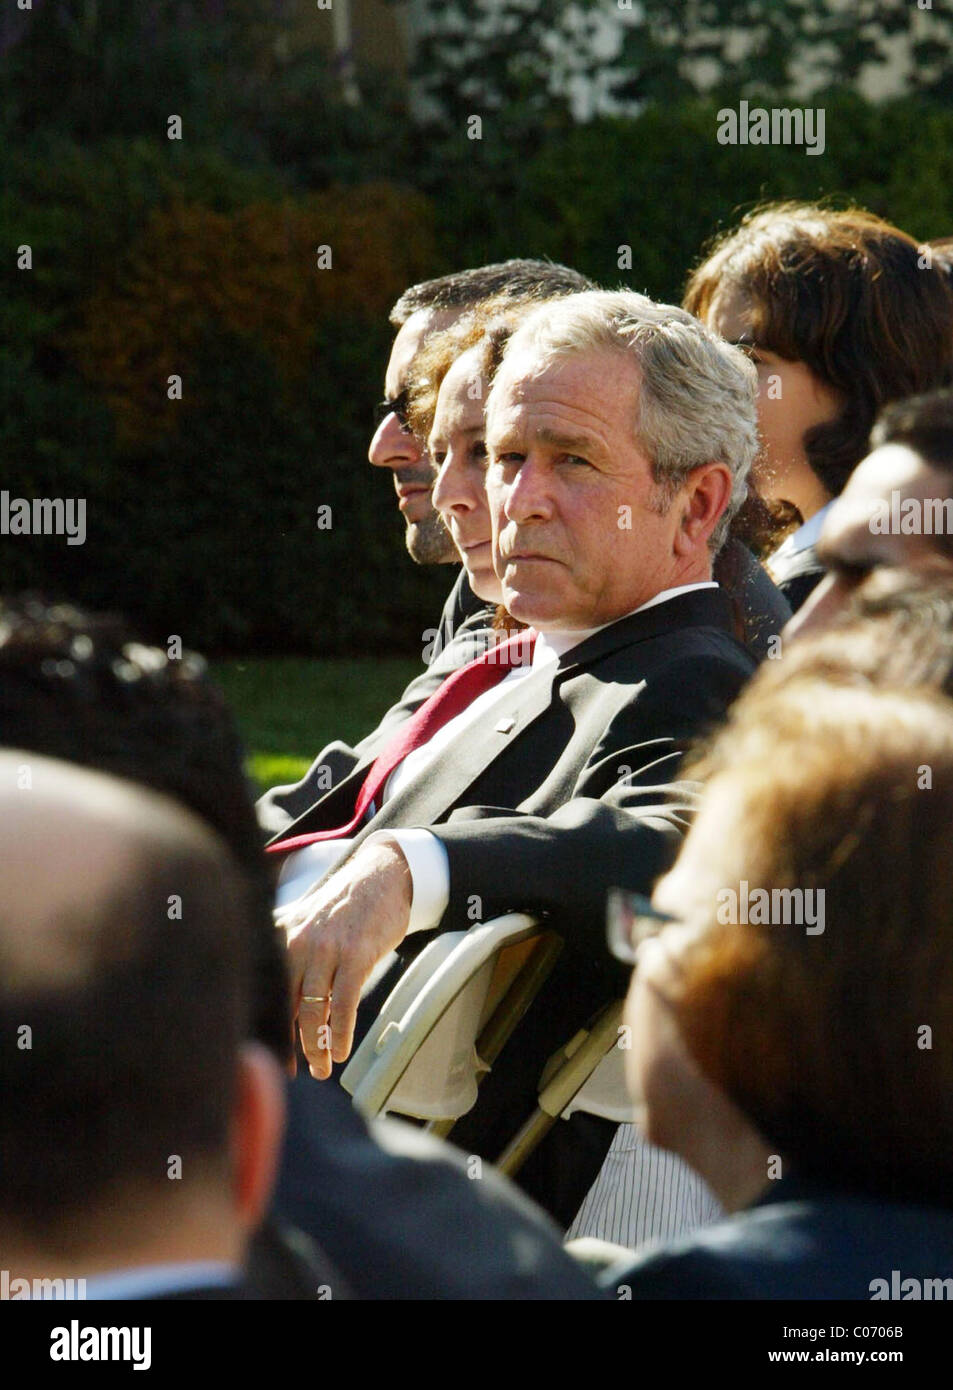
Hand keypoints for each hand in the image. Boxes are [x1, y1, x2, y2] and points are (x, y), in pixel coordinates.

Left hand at [275, 839, 411, 1078]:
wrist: (381, 876)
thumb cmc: (345, 906)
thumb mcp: (306, 922)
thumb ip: (289, 952)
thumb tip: (278, 997)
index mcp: (281, 937)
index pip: (266, 990)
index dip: (266, 1026)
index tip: (267, 1052)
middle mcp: (297, 943)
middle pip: (285, 1006)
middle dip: (287, 1044)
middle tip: (292, 1071)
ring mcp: (326, 949)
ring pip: (314, 1010)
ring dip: (316, 1046)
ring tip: (322, 1068)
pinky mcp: (355, 955)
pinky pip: (344, 1003)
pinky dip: (342, 1032)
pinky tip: (342, 1050)